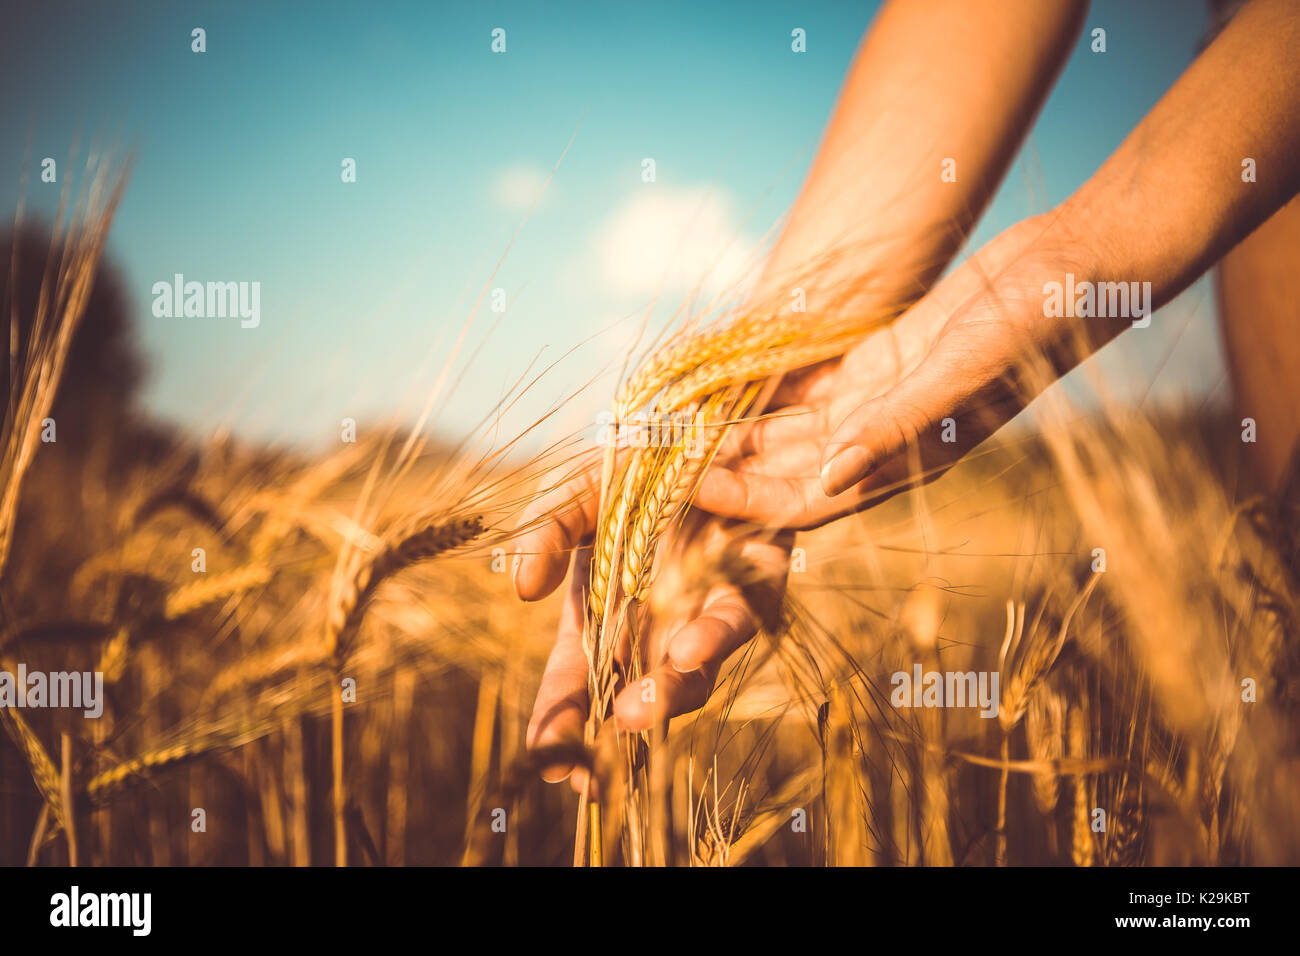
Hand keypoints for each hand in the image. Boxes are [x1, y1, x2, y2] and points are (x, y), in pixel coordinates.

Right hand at [514, 463, 790, 791]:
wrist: (707, 412)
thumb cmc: (633, 458)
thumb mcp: (574, 489)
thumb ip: (545, 531)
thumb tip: (523, 591)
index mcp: (606, 612)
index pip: (578, 681)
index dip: (561, 722)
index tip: (546, 760)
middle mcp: (660, 620)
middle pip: (636, 693)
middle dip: (613, 735)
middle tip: (590, 769)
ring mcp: (708, 604)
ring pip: (694, 669)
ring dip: (666, 694)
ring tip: (637, 712)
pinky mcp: (758, 579)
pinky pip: (740, 615)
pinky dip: (711, 636)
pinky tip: (685, 652)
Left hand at [695, 214, 1117, 529]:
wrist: (1068, 273)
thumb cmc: (1028, 332)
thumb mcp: (960, 378)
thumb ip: (898, 426)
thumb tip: (835, 477)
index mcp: (904, 463)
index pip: (807, 500)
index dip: (745, 502)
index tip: (686, 488)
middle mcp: (884, 442)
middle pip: (785, 472)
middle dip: (725, 471)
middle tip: (659, 459)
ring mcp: (878, 402)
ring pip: (790, 431)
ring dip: (736, 432)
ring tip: (673, 425)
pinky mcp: (877, 362)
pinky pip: (807, 386)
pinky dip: (764, 387)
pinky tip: (718, 381)